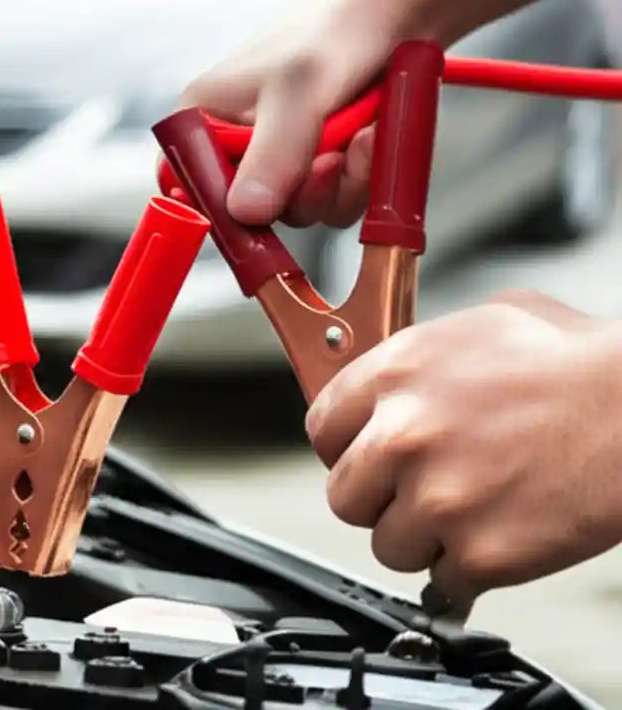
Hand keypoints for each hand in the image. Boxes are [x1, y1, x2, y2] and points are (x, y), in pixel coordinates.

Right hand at [173, 0, 551, 227]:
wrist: (399, 17)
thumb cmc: (335, 31)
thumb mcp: (297, 90)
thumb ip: (272, 153)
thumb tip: (245, 212)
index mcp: (206, 118)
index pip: (185, 182)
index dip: (212, 208)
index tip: (251, 218)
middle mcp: (239, 144)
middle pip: (251, 211)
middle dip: (301, 190)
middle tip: (328, 157)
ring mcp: (282, 158)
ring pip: (302, 210)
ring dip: (340, 182)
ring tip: (360, 133)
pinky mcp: (321, 165)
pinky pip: (336, 202)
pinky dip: (361, 177)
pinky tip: (371, 137)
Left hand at [306, 291, 621, 606]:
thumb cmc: (580, 363)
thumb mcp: (488, 322)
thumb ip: (424, 354)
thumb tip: (399, 375)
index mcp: (393, 377)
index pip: (322, 430)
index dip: (347, 448)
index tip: (366, 456)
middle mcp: (402, 438)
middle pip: (345, 497)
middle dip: (381, 498)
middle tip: (424, 489)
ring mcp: (437, 500)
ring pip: (389, 546)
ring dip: (425, 538)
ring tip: (476, 509)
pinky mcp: (478, 553)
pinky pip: (445, 582)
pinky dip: (472, 570)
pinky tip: (504, 535)